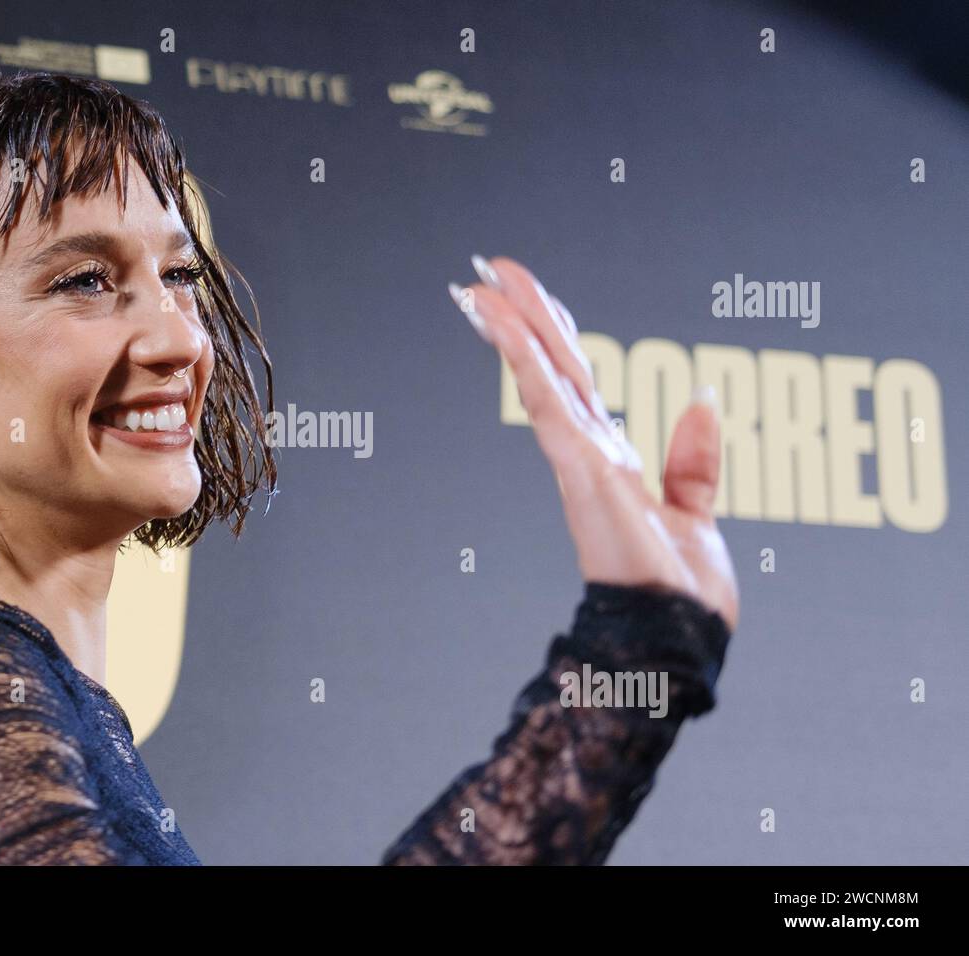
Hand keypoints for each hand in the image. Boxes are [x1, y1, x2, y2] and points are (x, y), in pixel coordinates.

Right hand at [449, 256, 738, 632]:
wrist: (679, 631)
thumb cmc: (684, 590)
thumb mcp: (696, 512)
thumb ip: (692, 463)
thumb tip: (700, 404)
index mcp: (612, 458)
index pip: (577, 381)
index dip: (552, 335)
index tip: (527, 297)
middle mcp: (589, 451)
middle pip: (552, 364)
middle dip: (522, 314)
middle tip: (486, 270)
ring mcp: (580, 457)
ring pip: (541, 374)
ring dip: (510, 326)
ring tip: (476, 286)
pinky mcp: (580, 464)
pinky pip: (547, 397)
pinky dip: (522, 356)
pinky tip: (498, 321)